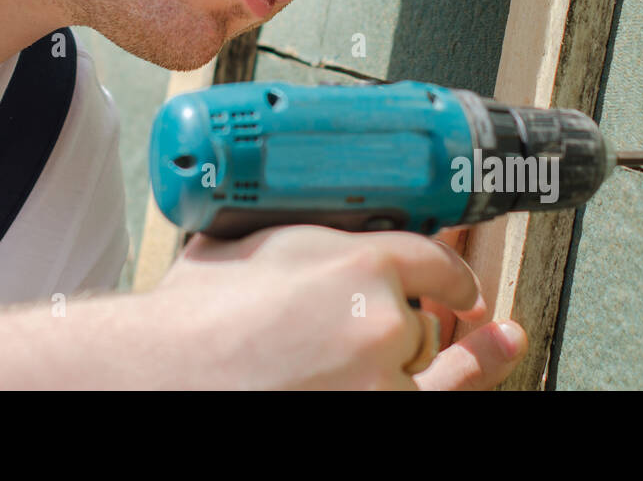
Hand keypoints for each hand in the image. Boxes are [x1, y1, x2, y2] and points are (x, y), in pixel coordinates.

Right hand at [149, 224, 527, 389]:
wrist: (160, 375)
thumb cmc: (190, 319)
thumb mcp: (251, 243)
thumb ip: (298, 234)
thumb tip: (309, 227)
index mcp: (359, 265)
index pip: (431, 261)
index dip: (449, 272)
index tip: (457, 282)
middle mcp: (383, 323)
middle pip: (423, 320)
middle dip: (402, 319)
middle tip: (382, 321)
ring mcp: (381, 383)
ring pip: (421, 367)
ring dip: (410, 360)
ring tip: (447, 346)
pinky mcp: (373, 414)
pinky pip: (424, 399)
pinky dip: (446, 382)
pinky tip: (482, 359)